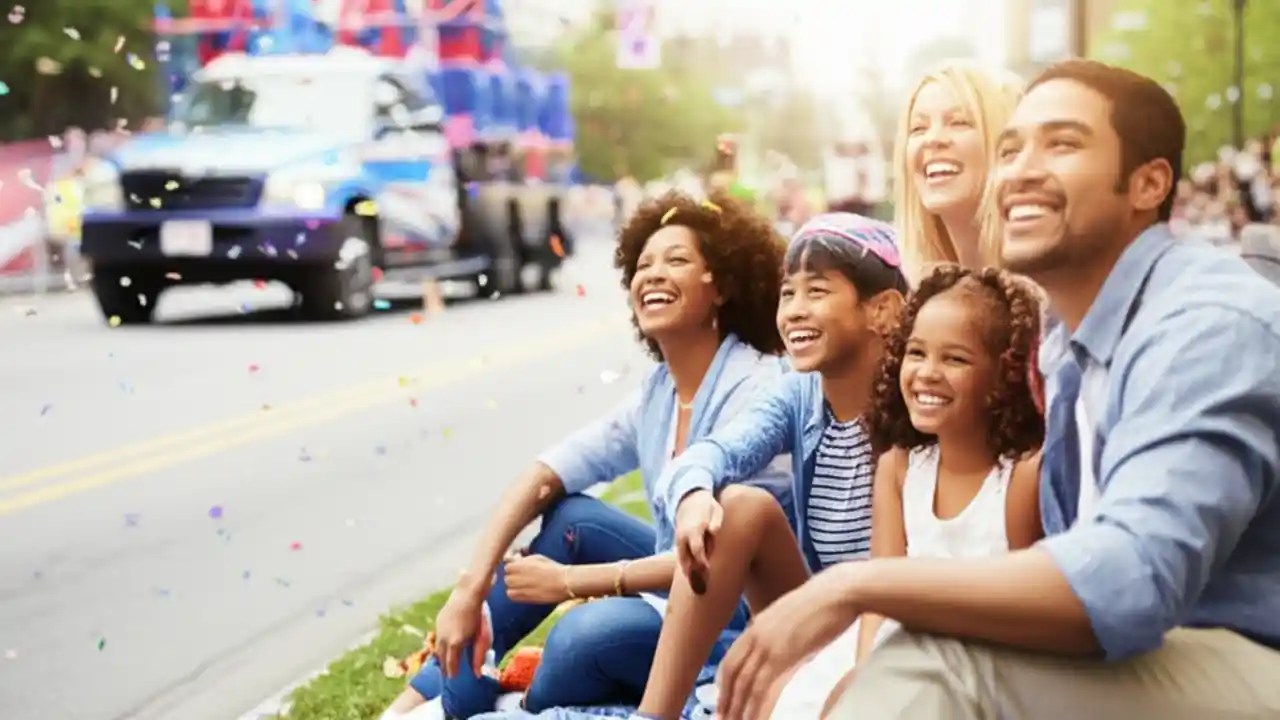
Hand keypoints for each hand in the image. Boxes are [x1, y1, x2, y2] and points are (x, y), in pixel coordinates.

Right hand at [433, 586, 490, 678]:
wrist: (467, 594)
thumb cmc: (478, 616)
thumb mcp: (481, 638)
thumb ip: (478, 656)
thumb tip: (477, 673)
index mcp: (454, 643)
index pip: (451, 664)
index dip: (452, 672)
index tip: (453, 678)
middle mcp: (443, 638)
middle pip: (442, 657)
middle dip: (444, 666)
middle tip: (447, 674)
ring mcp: (439, 629)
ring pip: (437, 648)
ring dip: (441, 656)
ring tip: (444, 662)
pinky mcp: (438, 621)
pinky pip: (437, 637)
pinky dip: (440, 644)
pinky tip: (445, 645)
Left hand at [504, 554, 570, 604]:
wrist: (563, 582)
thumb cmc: (551, 568)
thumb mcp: (536, 558)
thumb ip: (521, 559)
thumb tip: (510, 559)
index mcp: (518, 565)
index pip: (507, 566)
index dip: (514, 567)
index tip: (521, 568)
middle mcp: (515, 577)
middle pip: (507, 577)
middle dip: (513, 576)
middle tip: (524, 577)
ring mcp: (518, 588)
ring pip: (508, 588)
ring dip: (514, 586)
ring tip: (525, 585)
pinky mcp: (523, 598)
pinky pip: (512, 596)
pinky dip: (516, 594)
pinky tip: (526, 591)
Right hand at [674, 489, 722, 593]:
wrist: (689, 501)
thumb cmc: (708, 508)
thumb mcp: (715, 510)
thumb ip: (715, 521)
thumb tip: (714, 531)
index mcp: (694, 529)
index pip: (696, 549)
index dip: (701, 561)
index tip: (708, 572)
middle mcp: (683, 537)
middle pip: (685, 559)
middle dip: (693, 574)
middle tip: (702, 589)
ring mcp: (679, 541)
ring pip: (681, 562)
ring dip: (689, 575)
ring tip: (698, 590)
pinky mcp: (679, 545)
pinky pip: (681, 560)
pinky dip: (686, 570)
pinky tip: (693, 582)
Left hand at [716, 564, 862, 719]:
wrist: (838, 591)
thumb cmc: (824, 601)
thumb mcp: (792, 616)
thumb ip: (780, 632)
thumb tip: (782, 647)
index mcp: (757, 625)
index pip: (732, 659)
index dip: (725, 682)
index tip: (723, 699)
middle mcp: (756, 634)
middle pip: (732, 673)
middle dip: (726, 698)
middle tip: (723, 718)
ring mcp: (767, 644)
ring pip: (743, 683)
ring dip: (737, 707)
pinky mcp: (781, 654)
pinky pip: (760, 687)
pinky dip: (754, 706)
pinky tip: (753, 719)